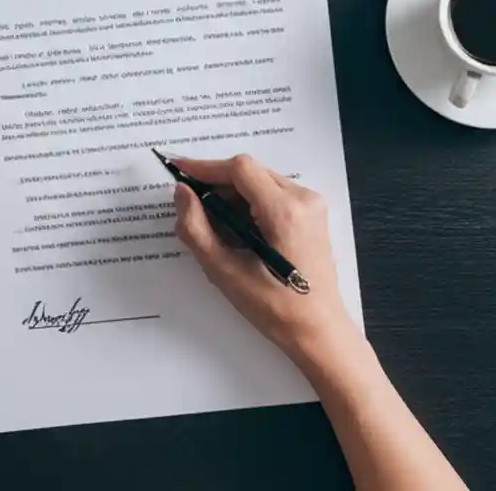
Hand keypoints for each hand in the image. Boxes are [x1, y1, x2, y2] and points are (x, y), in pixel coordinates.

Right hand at [172, 154, 354, 362]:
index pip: (240, 169)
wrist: (318, 329)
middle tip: (191, 204)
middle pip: (251, 172)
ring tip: (213, 222)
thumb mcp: (224, 270)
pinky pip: (275, 194)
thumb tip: (182, 193)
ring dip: (233, 194)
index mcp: (284, 211)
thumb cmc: (273, 307)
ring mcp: (312, 205)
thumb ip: (196, 227)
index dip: (205, 167)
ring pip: (262, 181)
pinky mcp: (313, 215)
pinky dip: (251, 203)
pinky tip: (237, 229)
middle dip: (217, 183)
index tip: (178, 172)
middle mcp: (304, 198)